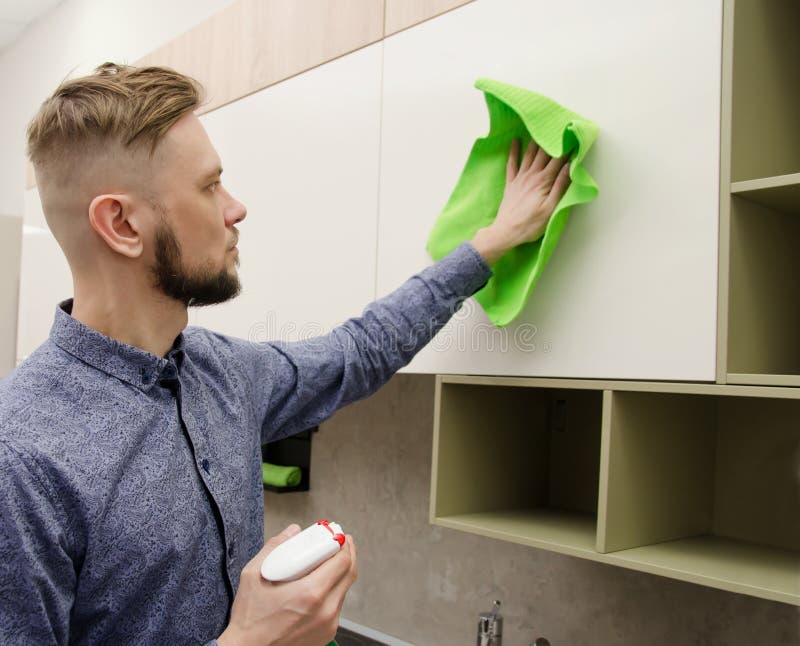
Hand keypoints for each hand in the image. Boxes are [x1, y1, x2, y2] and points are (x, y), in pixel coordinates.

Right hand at [217, 524, 357, 645]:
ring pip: (344, 589)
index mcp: (310, 593)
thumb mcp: (253, 575)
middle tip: (340, 542)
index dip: (343, 543)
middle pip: (349, 573)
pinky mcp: (327, 634)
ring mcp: (328, 624)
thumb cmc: (249, 619)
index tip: (338, 534)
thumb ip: (275, 547)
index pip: (342, 561)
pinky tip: (321, 583)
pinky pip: (337, 605)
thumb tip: (292, 531)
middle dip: (347, 553)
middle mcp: (325, 610)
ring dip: (341, 572)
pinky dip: (333, 590)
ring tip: (328, 561)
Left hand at [471, 138, 570, 264]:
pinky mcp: (511, 183)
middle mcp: (532, 175)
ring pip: (529, 154)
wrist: (506, 231)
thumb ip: (560, 187)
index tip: (573, 136)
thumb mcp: (551, 208)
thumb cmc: (531, 224)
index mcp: (544, 181)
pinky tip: (515, 141)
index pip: (558, 160)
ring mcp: (520, 178)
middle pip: (544, 153)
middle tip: (558, 126)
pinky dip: (513, 151)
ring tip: (540, 128)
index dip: (566, 148)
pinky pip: (512, 163)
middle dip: (552, 140)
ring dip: (536, 141)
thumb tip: (569, 168)